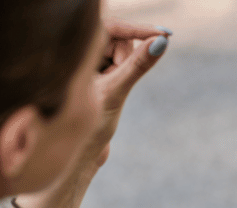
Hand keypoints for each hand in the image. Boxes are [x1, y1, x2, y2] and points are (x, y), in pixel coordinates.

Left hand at [85, 19, 170, 169]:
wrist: (74, 152)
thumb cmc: (85, 126)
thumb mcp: (116, 91)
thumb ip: (138, 65)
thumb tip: (161, 43)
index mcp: (72, 51)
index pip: (112, 26)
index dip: (138, 30)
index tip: (163, 35)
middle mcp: (75, 52)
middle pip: (116, 38)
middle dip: (125, 58)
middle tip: (116, 81)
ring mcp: (83, 60)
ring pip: (118, 50)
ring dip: (122, 69)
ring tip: (107, 90)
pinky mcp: (91, 69)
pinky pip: (117, 61)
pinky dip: (120, 74)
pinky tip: (106, 91)